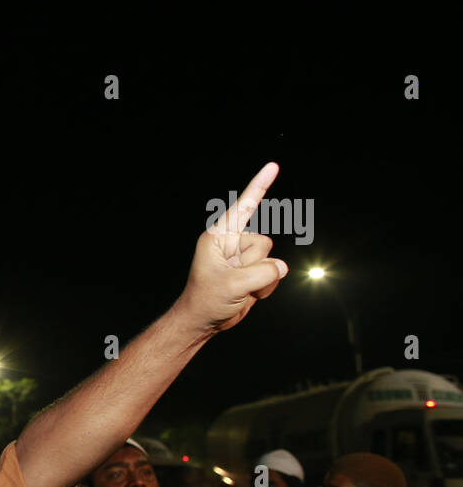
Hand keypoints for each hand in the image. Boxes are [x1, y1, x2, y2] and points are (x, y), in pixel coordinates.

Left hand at [175, 162, 288, 334]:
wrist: (204, 321)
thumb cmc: (206, 300)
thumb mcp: (232, 285)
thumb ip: (263, 273)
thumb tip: (281, 267)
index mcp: (218, 237)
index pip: (243, 207)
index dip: (259, 186)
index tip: (273, 166)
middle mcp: (231, 243)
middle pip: (263, 243)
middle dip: (254, 266)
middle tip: (231, 281)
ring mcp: (243, 257)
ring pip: (271, 260)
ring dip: (259, 279)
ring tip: (237, 289)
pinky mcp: (252, 270)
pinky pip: (274, 273)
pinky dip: (264, 287)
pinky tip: (246, 294)